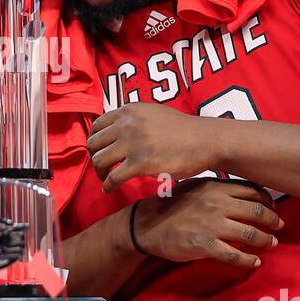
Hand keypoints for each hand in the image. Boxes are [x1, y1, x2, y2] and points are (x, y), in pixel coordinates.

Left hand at [88, 103, 209, 192]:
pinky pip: (113, 177)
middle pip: (94, 144)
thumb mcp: (153, 113)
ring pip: (99, 160)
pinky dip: (108, 186)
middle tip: (102, 169)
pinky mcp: (140, 163)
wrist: (205, 140)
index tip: (99, 152)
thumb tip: (116, 131)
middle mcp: (127, 124)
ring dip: (100, 173)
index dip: (94, 141)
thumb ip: (133, 119)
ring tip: (106, 180)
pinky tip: (110, 190)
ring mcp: (132, 143)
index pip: (97, 125)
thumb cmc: (184, 130)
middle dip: (95, 158)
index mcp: (129, 110)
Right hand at [132, 179, 280, 267]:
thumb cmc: (171, 205)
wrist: (146, 224)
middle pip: (256, 211)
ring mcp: (211, 224)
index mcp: (215, 187)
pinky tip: (254, 262)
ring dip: (265, 240)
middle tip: (279, 227)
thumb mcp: (194, 187)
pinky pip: (234, 254)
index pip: (253, 191)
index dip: (268, 201)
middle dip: (272, 220)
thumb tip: (243, 191)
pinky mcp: (204, 244)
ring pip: (250, 233)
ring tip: (271, 244)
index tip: (273, 208)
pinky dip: (248, 260)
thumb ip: (218, 188)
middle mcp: (217, 203)